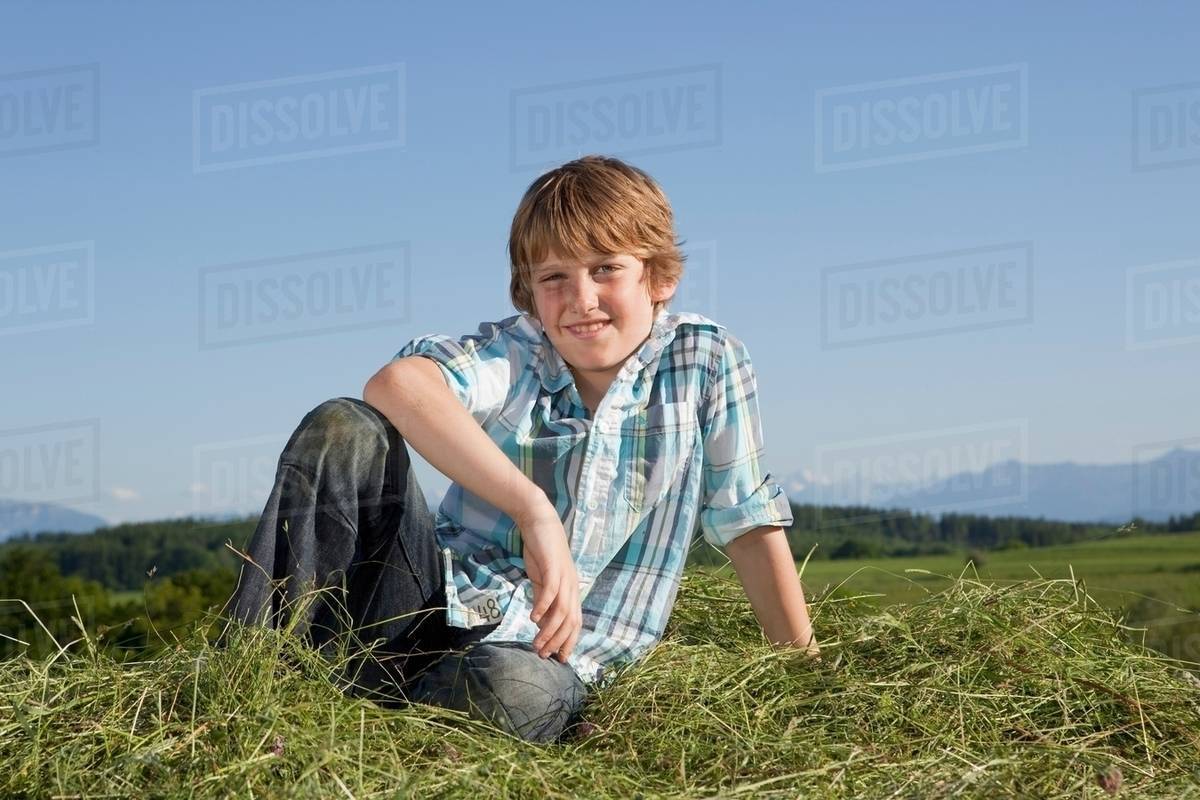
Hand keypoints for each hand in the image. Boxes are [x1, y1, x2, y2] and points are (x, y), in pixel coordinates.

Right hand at [515, 505, 581, 662]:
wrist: (539, 523)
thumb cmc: (541, 552)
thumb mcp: (543, 581)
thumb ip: (543, 600)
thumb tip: (541, 623)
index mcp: (571, 591)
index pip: (575, 622)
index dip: (569, 642)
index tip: (559, 658)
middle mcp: (572, 587)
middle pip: (570, 621)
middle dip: (558, 642)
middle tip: (543, 655)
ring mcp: (564, 577)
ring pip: (562, 611)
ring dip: (549, 631)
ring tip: (537, 643)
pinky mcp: (553, 568)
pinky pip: (551, 592)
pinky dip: (543, 607)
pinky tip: (533, 618)